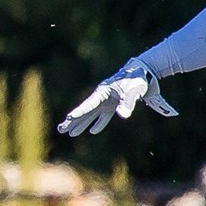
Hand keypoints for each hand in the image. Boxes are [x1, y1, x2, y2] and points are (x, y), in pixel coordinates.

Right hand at [57, 58, 177, 136]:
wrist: (144, 72)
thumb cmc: (136, 79)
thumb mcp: (133, 91)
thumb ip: (128, 103)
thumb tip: (123, 115)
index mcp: (103, 92)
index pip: (89, 104)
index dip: (80, 112)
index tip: (69, 118)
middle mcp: (102, 98)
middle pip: (85, 111)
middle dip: (73, 121)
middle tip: (61, 129)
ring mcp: (107, 102)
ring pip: (91, 115)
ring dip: (82, 124)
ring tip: (71, 133)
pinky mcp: (115, 105)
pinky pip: (104, 116)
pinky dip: (99, 123)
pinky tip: (93, 131)